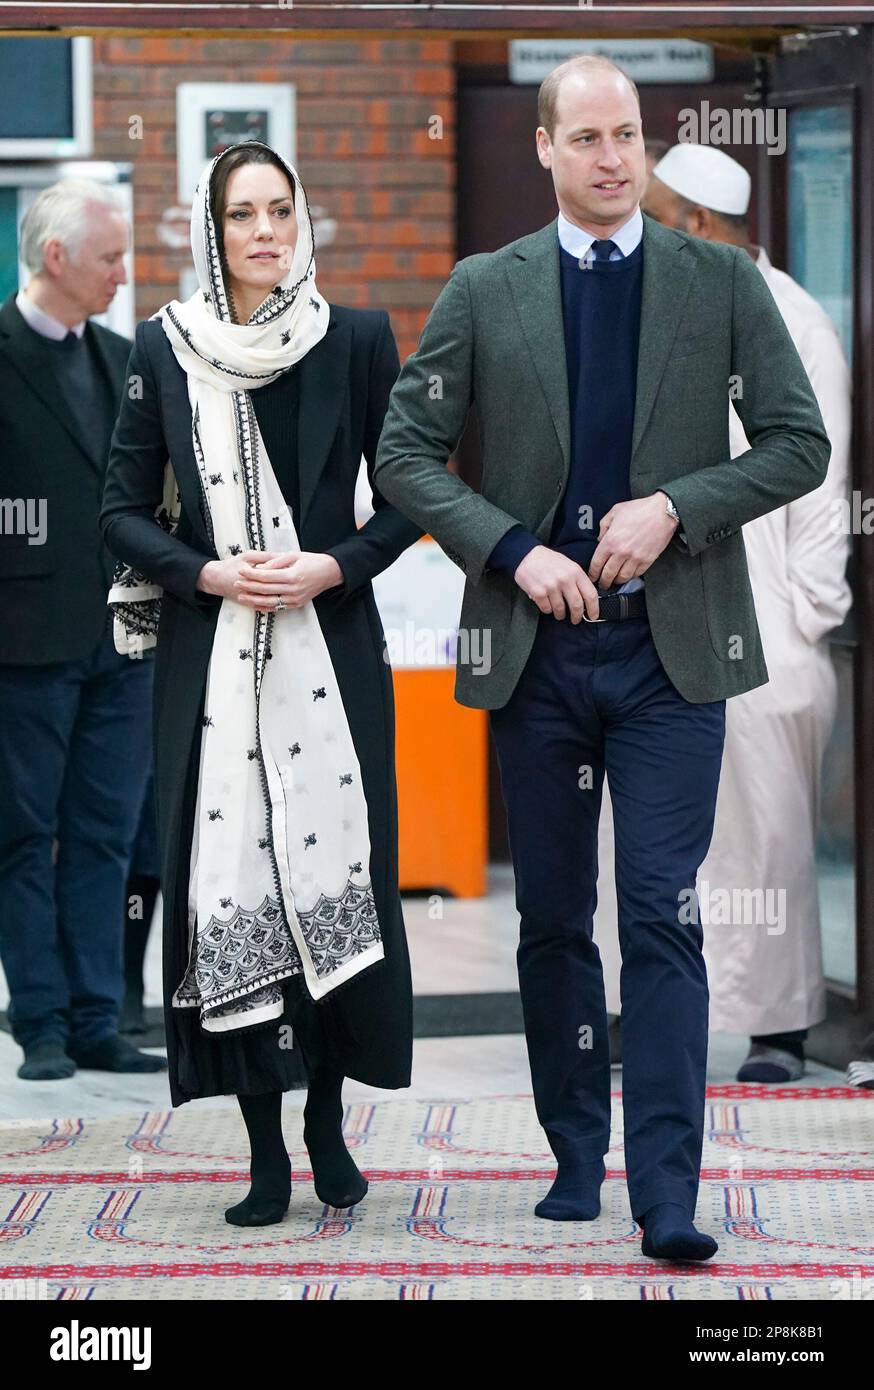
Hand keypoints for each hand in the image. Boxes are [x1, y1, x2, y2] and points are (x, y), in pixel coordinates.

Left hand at [197, 551, 343, 611]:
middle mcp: (293, 589)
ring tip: (242, 596)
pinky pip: (277, 607)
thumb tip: (259, 568)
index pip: (266, 576)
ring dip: (253, 600)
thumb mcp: (293, 556)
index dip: (251, 574)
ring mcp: (295, 599)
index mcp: (292, 575)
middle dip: (248, 587)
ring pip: (269, 602)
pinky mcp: (296, 604)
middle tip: (236, 584)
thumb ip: (275, 561)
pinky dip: (265, 607)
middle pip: (265, 589)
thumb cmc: (311, 561)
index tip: (241, 572)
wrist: (328, 573)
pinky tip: (255, 604)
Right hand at [513, 545, 599, 621]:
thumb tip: (586, 600)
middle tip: (576, 620)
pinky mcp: (538, 592)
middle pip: (577, 606)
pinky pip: (547, 609)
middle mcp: (565, 579)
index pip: (590, 594)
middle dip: (577, 616)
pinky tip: (546, 603)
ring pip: (560, 610)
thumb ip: (578, 580)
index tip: (593, 616)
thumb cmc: (549, 561)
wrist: (526, 555)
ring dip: (560, 614)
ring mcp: (551, 586)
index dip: (594, 608)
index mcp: (575, 572)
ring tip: (559, 613)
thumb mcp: (569, 565)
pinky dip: (547, 609)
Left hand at [588, 493, 678, 589]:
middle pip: (608, 574)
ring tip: (614, 581)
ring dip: (617, 581)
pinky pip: (636, 574)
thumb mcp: (615, 511)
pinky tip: (628, 575)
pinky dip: (631, 577)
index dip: (593, 573)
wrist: (663, 512)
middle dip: (603, 582)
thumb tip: (600, 539)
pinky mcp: (647, 560)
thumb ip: (604, 526)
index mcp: (611, 541)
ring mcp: (635, 558)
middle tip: (602, 584)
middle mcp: (621, 552)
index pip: (597, 563)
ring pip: (622, 577)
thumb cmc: (639, 509)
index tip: (592, 577)